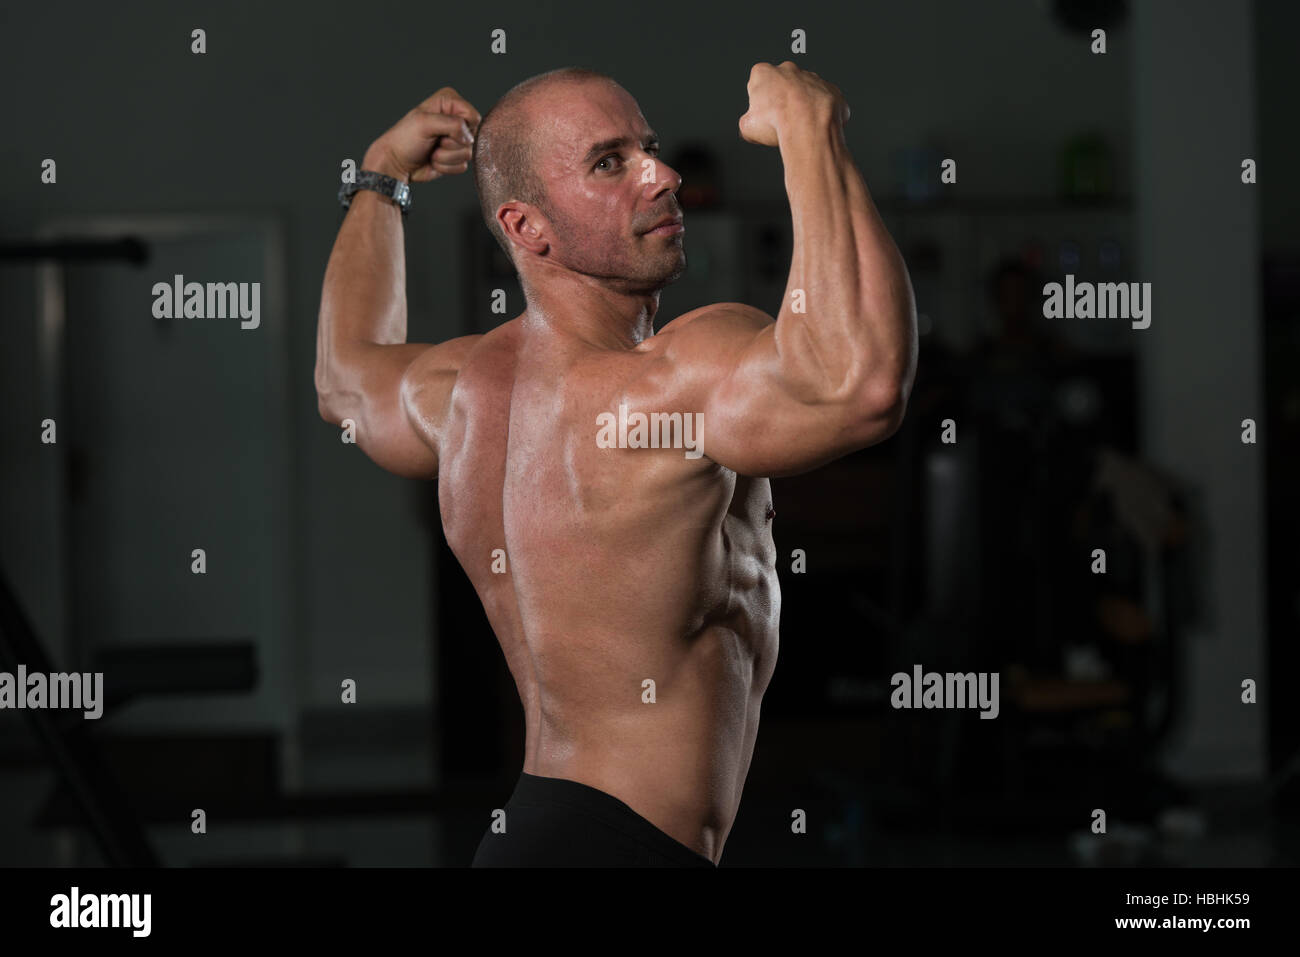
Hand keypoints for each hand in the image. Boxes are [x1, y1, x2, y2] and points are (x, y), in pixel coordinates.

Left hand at [366, 87, 481, 182]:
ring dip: (446, 157)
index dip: (461, 127)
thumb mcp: (425, 123)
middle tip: (434, 141)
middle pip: (472, 136)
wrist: (397, 162)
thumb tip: (469, 137)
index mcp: (449, 102)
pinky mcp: (456, 157)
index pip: (473, 116)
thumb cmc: (405, 139)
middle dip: (451, 144)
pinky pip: (462, 166)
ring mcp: (457, 140)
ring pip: (468, 153)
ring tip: (432, 151)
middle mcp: (456, 119)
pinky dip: (446, 166)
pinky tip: (433, 160)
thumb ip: (452, 124)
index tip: (441, 129)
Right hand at [738, 61, 848, 147]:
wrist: (808, 126)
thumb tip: (752, 127)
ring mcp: (813, 78)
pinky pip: (826, 103)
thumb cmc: (776, 123)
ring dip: (804, 107)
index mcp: (764, 73)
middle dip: (783, 100)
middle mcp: (789, 70)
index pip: (757, 84)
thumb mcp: (747, 128)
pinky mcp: (831, 91)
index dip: (759, 103)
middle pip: (783, 85)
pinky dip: (823, 114)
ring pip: (807, 93)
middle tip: (781, 122)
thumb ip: (748, 122)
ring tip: (800, 128)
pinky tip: (817, 129)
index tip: (762, 117)